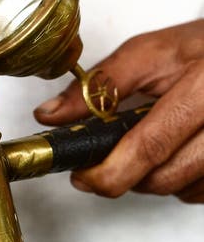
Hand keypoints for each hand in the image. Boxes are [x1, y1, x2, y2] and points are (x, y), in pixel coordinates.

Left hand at [33, 20, 203, 202]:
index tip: (83, 175)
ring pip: (182, 190)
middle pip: (164, 177)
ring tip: (149, 145)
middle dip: (127, 176)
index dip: (110, 170)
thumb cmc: (200, 49)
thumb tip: (52, 114)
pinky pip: (202, 193)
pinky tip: (175, 152)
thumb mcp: (148, 54)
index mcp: (201, 89)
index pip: (150, 146)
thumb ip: (100, 85)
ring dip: (156, 178)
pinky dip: (181, 181)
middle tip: (108, 159)